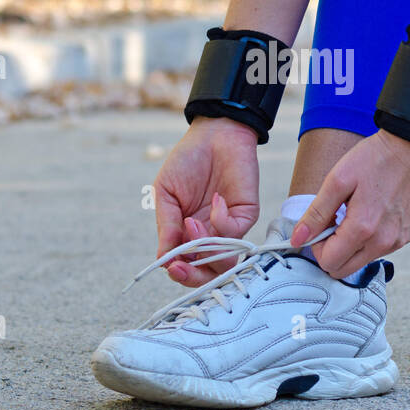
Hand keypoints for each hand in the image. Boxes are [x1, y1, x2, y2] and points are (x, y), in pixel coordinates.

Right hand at [154, 117, 259, 285]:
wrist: (214, 134)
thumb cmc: (187, 161)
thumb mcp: (166, 193)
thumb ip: (167, 225)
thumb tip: (163, 259)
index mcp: (187, 234)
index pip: (186, 266)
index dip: (179, 272)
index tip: (170, 265)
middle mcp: (209, 236)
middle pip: (208, 273)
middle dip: (193, 276)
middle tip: (179, 266)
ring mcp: (228, 227)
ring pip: (225, 261)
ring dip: (205, 249)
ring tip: (192, 224)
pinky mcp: (246, 215)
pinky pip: (235, 233)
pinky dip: (221, 222)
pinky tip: (216, 200)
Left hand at [290, 130, 409, 277]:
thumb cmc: (373, 160)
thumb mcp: (337, 181)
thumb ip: (315, 214)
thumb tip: (297, 239)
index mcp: (363, 229)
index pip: (328, 262)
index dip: (318, 246)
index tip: (322, 224)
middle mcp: (383, 242)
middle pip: (344, 269)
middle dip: (332, 251)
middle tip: (334, 222)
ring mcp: (398, 241)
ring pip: (361, 260)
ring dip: (351, 245)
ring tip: (355, 214)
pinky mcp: (407, 236)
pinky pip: (380, 250)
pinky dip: (370, 239)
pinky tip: (373, 213)